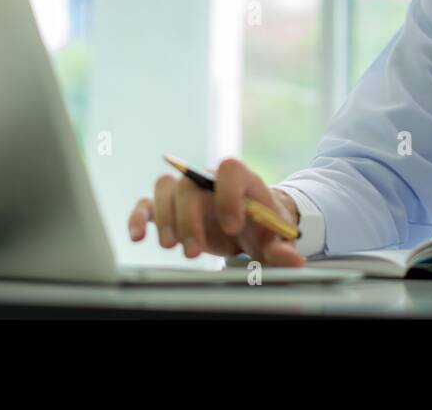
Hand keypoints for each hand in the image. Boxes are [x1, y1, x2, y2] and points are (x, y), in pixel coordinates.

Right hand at [128, 157, 304, 266]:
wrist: (250, 224)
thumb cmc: (263, 225)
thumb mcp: (275, 236)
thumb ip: (282, 247)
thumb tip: (294, 261)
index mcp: (241, 179)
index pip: (231, 170)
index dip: (229, 194)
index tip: (234, 225)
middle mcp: (209, 180)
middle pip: (190, 185)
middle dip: (189, 219)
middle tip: (195, 252)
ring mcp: (187, 191)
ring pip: (165, 189)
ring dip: (164, 218)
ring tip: (171, 246)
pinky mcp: (170, 208)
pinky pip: (147, 204)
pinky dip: (139, 217)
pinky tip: (138, 236)